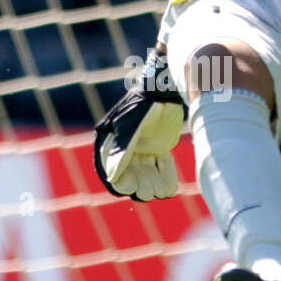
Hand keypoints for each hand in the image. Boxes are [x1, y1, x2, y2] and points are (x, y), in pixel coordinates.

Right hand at [93, 50, 185, 200]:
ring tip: (162, 190)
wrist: (165, 89)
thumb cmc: (143, 104)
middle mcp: (124, 148)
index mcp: (110, 141)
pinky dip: (165, 178)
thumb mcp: (131, 126)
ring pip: (146, 175)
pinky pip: (160, 168)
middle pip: (130, 176)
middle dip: (140, 185)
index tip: (131, 188)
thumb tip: (111, 176)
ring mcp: (142, 149)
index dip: (119, 182)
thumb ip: (122, 150)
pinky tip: (170, 187)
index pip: (110, 170)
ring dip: (153, 184)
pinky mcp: (158, 148)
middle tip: (150, 191)